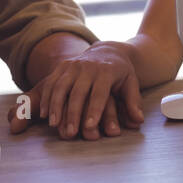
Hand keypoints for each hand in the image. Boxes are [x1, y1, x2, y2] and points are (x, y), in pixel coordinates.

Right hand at [8, 42, 144, 139]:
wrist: (107, 49)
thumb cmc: (120, 72)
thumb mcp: (131, 83)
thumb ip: (133, 102)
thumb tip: (138, 120)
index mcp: (107, 71)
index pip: (99, 93)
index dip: (94, 110)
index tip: (89, 126)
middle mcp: (88, 67)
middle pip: (78, 92)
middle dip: (73, 113)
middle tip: (70, 133)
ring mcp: (73, 65)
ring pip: (61, 86)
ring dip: (55, 106)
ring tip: (53, 124)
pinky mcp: (62, 66)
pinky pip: (52, 82)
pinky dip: (46, 97)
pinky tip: (44, 113)